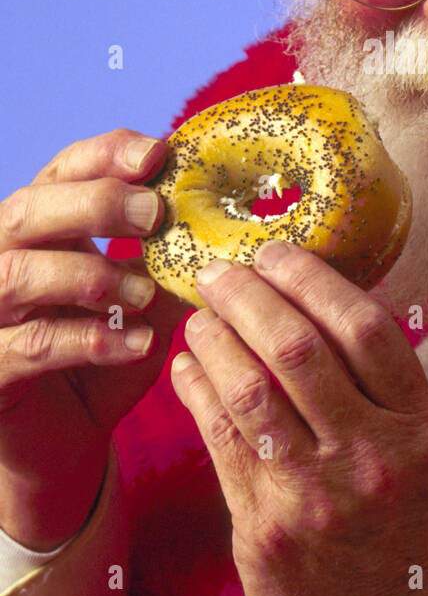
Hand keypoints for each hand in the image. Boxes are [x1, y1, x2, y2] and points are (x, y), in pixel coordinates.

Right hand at [0, 129, 187, 547]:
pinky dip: (89, 340)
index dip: (106, 154)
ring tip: (146, 292)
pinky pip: (30, 344)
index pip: (63, 169)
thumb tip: (237, 221)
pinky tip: (137, 343)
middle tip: (154, 213)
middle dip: (95, 203)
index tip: (158, 152)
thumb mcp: (150, 301)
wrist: (66, 442)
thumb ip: (175, 260)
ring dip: (90, 275)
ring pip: (18, 273)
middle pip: (28, 209)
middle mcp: (5, 259)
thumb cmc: (108, 356)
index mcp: (44, 228)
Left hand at [170, 241, 427, 595]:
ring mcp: (318, 493)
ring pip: (249, 387)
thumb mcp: (422, 453)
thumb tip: (320, 299)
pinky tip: (187, 367)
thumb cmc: (403, 531)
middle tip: (220, 271)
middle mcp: (374, 455)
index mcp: (422, 427)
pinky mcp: (267, 527)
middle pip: (299, 347)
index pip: (365, 327)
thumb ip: (383, 386)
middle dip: (248, 296)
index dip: (312, 278)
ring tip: (199, 315)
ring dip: (214, 338)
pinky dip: (197, 389)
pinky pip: (220, 437)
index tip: (277, 252)